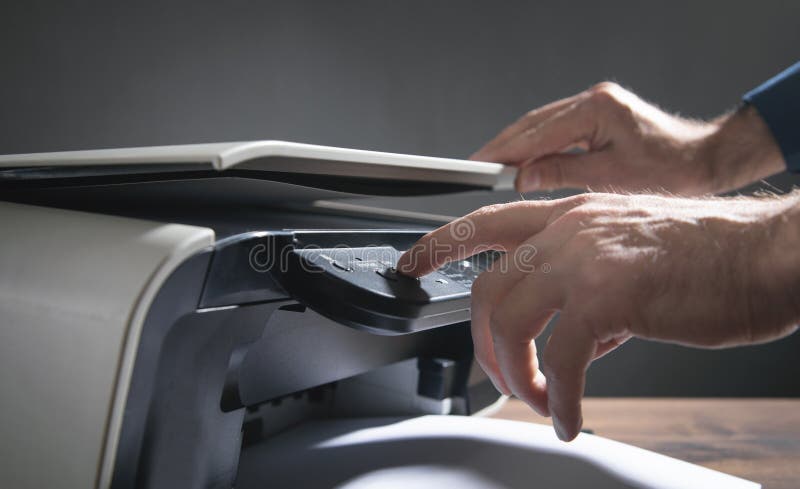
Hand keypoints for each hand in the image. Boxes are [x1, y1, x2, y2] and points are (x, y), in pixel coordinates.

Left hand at [397, 193, 799, 440]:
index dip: (440, 244)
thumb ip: (585, 289)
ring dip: (515, 375)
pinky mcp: (610, 296)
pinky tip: (570, 417)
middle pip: (487, 289)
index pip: (485, 222)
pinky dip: (558, 399)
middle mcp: (568, 231)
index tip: (411, 265)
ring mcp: (585, 259)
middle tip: (504, 379)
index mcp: (570, 215)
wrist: (767, 255)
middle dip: (482, 344)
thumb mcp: (628, 257)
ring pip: (510, 323)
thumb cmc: (708, 259)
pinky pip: (561, 361)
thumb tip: (568, 338)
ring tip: (539, 400)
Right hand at [471, 82, 784, 194]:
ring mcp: (595, 104)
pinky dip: (536, 145)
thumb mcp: (611, 178)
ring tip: (493, 168)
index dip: (504, 152)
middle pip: (533, 124)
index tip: (478, 166)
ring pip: (541, 125)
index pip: (537, 132)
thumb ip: (562, 173)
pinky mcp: (597, 115)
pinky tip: (523, 161)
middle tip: (476, 167)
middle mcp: (594, 100)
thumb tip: (521, 176)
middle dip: (503, 147)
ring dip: (517, 146)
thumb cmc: (671, 169)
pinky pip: (556, 128)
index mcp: (597, 109)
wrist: (705, 159)